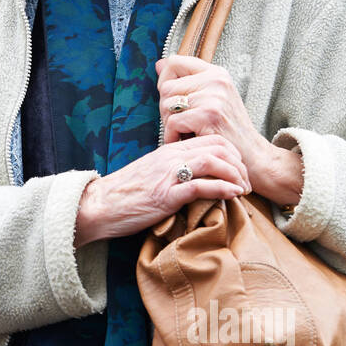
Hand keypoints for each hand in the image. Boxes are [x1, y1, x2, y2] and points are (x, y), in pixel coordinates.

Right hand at [74, 135, 250, 247]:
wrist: (98, 206)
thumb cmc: (124, 194)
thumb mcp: (152, 175)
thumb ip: (173, 170)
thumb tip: (194, 178)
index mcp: (168, 150)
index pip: (209, 139)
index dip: (231, 151)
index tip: (240, 168)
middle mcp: (170, 157)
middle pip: (217, 146)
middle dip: (239, 162)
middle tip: (247, 180)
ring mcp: (168, 175)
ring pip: (213, 161)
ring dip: (235, 175)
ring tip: (244, 188)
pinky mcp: (165, 195)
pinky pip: (200, 186)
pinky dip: (222, 189)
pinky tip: (232, 195)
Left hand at [156, 54, 302, 205]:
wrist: (252, 157)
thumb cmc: (227, 132)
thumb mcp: (211, 100)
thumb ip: (186, 82)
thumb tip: (159, 64)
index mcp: (216, 73)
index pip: (174, 62)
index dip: (165, 81)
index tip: (173, 100)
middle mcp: (216, 80)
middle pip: (166, 87)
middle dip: (166, 109)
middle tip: (182, 125)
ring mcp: (214, 96)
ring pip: (167, 105)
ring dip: (170, 125)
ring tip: (186, 133)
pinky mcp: (209, 115)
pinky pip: (173, 122)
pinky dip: (173, 137)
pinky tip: (184, 142)